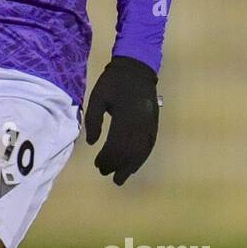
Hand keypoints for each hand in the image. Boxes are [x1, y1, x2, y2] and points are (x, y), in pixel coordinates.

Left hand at [84, 56, 159, 185]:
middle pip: (129, 152)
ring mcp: (149, 125)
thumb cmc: (113, 83)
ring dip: (130, 166)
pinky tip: (134, 166)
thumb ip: (93, 120)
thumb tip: (92, 143)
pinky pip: (149, 146)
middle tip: (104, 173)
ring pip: (141, 152)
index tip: (97, 165)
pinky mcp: (154, 125)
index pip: (116, 144)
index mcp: (124, 116)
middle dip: (117, 165)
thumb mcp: (97, 97)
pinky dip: (142, 158)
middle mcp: (140, 124)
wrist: (136, 69)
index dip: (107, 158)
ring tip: (120, 178)